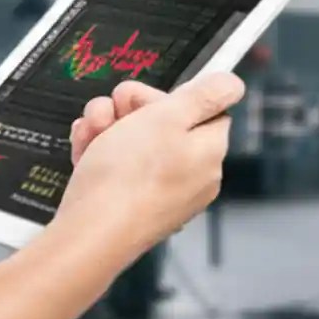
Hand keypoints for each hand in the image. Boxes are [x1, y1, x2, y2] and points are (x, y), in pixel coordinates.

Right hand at [53, 73, 243, 254]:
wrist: (90, 234)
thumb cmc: (127, 176)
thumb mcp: (167, 117)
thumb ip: (204, 95)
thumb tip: (234, 83)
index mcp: (210, 151)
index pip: (204, 109)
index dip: (168, 98)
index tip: (140, 101)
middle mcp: (195, 175)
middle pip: (166, 123)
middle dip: (128, 112)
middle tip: (107, 115)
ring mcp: (166, 194)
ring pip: (136, 144)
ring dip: (107, 131)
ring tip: (90, 137)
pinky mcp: (138, 207)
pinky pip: (123, 170)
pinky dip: (100, 158)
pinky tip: (84, 156)